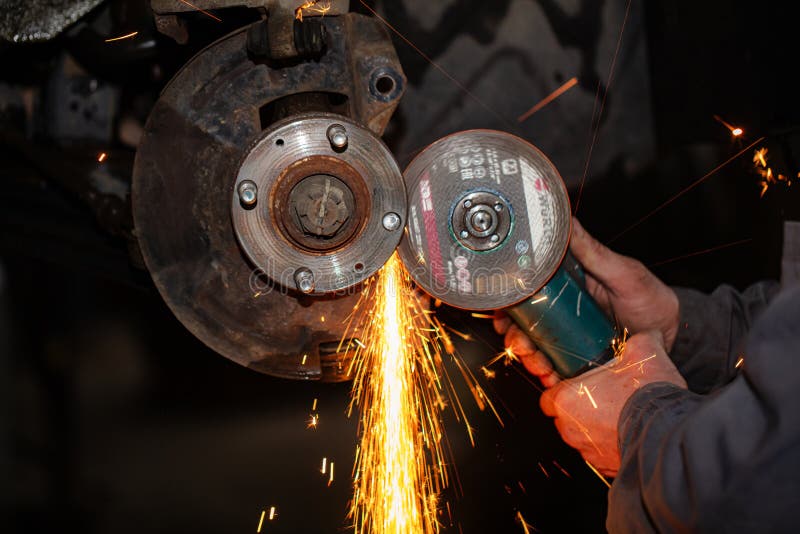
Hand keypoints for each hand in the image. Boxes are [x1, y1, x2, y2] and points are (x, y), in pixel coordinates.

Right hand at [493, 217, 680, 385]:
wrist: (674, 336)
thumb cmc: (651, 298)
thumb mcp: (622, 272)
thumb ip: (593, 250)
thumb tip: (566, 218)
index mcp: (565, 281)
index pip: (525, 288)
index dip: (508, 301)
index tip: (502, 313)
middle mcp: (560, 307)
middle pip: (522, 321)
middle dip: (514, 336)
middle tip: (521, 346)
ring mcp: (567, 333)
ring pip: (533, 345)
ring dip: (528, 357)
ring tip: (538, 365)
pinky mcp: (575, 356)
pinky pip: (552, 366)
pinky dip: (545, 374)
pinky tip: (550, 378)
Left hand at [539, 331, 686, 476]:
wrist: (668, 432)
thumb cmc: (647, 394)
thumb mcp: (643, 350)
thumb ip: (639, 339)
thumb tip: (648, 335)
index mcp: (567, 400)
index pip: (547, 399)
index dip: (560, 391)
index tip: (574, 386)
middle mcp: (571, 429)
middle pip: (563, 418)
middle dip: (578, 408)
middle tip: (600, 397)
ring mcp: (588, 451)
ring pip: (581, 437)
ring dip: (594, 427)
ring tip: (617, 413)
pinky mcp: (606, 467)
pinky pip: (600, 454)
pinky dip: (609, 444)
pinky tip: (626, 430)